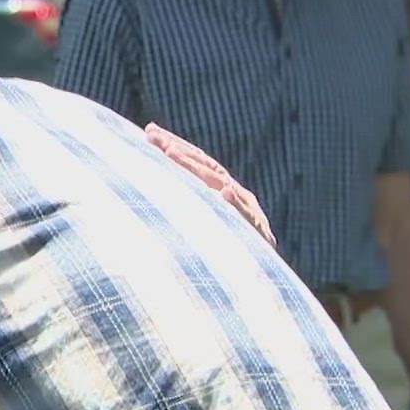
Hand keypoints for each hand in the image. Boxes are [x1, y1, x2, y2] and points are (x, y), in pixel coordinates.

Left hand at [145, 123, 275, 246]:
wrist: (265, 277)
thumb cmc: (227, 250)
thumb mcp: (203, 225)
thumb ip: (183, 205)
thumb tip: (144, 195)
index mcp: (221, 190)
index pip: (196, 161)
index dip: (174, 145)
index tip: (149, 131)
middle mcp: (234, 193)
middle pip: (204, 165)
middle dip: (177, 149)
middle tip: (152, 137)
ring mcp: (247, 209)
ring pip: (220, 183)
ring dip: (195, 168)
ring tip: (171, 154)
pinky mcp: (257, 231)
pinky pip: (246, 215)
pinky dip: (236, 204)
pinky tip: (225, 194)